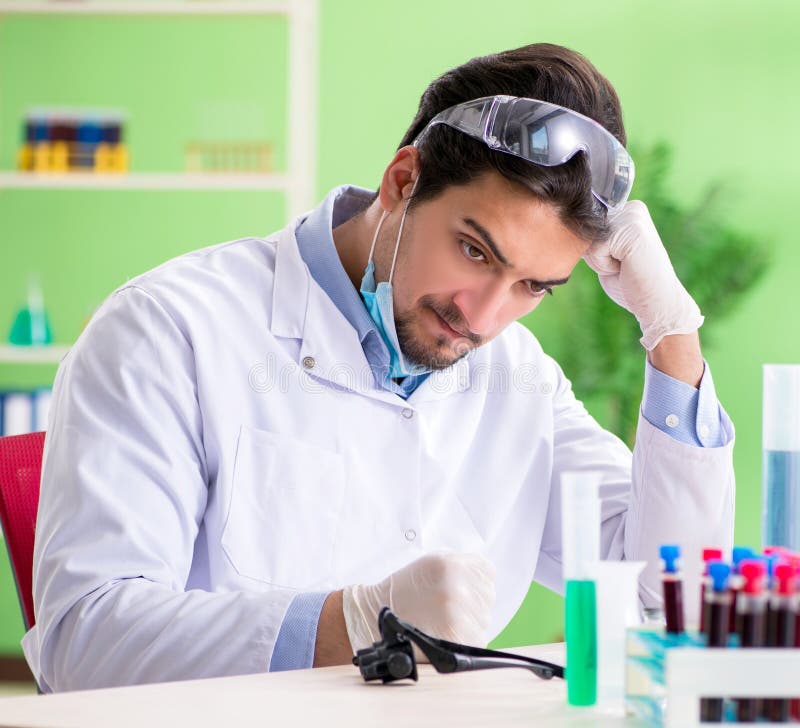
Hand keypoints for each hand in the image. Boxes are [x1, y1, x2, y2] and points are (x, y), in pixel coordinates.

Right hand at [342, 552, 495, 659]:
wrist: (377, 617)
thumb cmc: (407, 590)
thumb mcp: (432, 563)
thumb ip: (463, 565)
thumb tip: (489, 577)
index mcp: (451, 565)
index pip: (488, 571)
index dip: (475, 580)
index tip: (461, 586)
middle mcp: (457, 588)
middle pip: (487, 596)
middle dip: (472, 601)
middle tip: (447, 604)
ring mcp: (459, 615)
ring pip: (484, 618)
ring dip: (470, 621)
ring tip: (443, 619)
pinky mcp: (458, 640)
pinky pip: (478, 638)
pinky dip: (466, 638)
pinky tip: (446, 632)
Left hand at [583, 200, 702, 350]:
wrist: (656, 302)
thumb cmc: (630, 282)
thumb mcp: (606, 253)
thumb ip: (592, 236)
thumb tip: (567, 225)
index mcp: (627, 210)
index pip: (585, 225)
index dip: (593, 251)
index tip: (619, 260)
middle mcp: (631, 207)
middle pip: (584, 230)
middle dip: (595, 255)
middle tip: (623, 265)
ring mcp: (632, 216)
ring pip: (588, 240)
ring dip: (599, 261)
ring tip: (624, 266)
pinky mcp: (630, 230)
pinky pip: (594, 250)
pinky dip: (603, 266)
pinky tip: (626, 267)